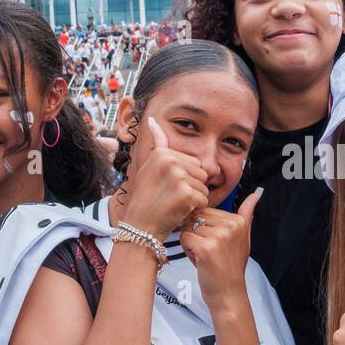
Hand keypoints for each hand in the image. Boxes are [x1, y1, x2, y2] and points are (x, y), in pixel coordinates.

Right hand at [119, 117, 209, 239]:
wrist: (140, 224)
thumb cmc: (146, 197)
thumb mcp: (149, 166)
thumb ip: (157, 144)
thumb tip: (152, 120)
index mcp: (162, 153)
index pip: (193, 162)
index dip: (184, 178)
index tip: (167, 186)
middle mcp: (170, 161)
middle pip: (201, 173)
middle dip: (192, 187)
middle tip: (172, 196)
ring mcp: (178, 177)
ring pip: (204, 187)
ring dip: (194, 198)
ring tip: (175, 203)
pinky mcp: (186, 193)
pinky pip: (204, 199)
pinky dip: (195, 209)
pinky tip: (179, 211)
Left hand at [179, 188, 261, 304]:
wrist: (229, 292)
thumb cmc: (232, 266)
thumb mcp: (244, 237)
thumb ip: (247, 214)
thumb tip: (257, 194)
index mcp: (239, 221)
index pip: (207, 210)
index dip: (205, 226)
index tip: (216, 242)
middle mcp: (231, 226)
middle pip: (197, 216)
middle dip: (196, 232)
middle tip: (208, 249)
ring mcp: (219, 236)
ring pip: (189, 227)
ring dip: (191, 241)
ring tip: (204, 255)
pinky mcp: (206, 248)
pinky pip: (184, 237)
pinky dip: (186, 249)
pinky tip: (199, 259)